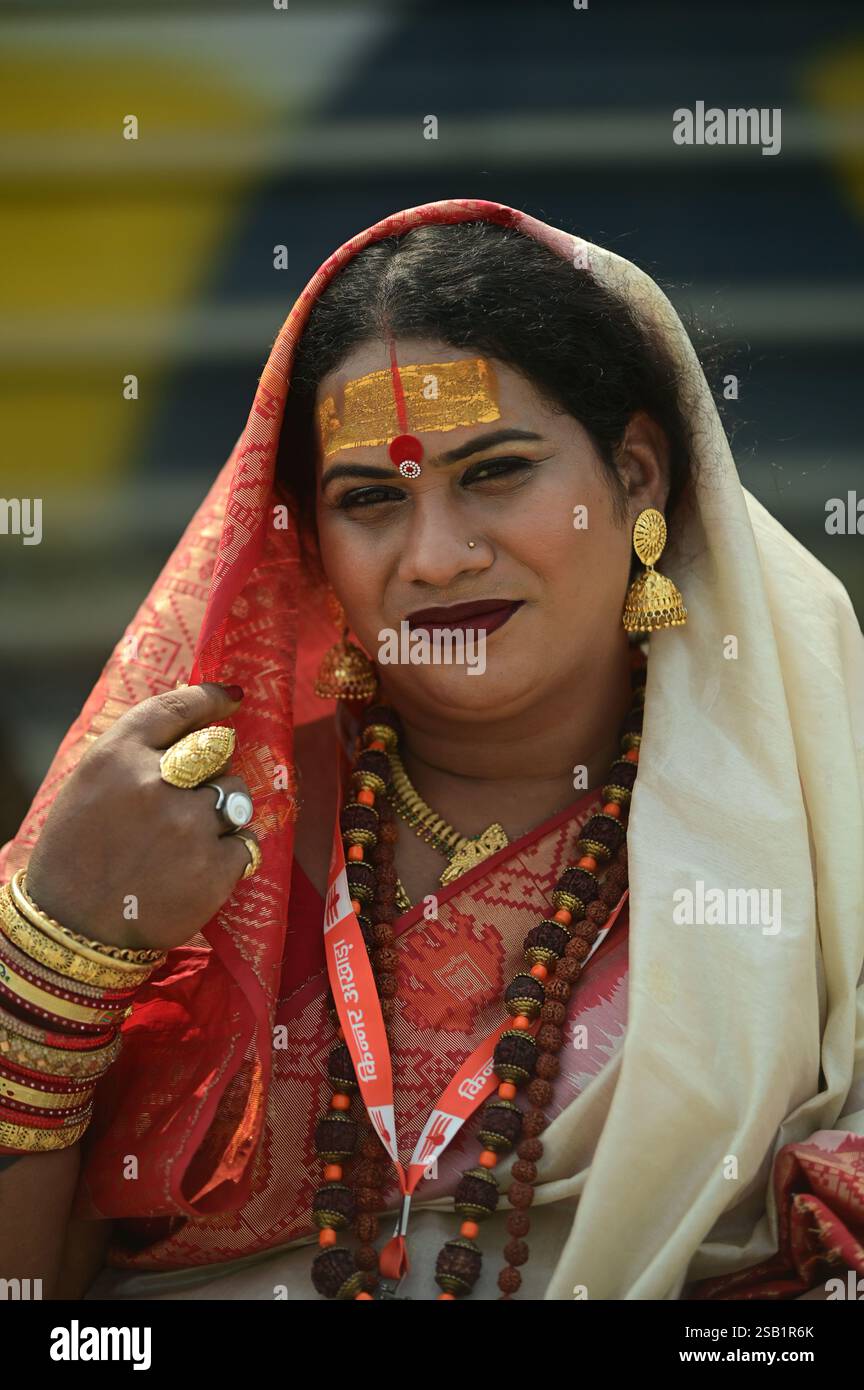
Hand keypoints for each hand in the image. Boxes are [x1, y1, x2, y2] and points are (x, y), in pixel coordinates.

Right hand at [25, 683, 255, 951]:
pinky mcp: (215, 866)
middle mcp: (157, 783)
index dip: (210, 698)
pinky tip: (199, 869)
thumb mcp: (90, 785)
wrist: (72, 929)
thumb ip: (137, 754)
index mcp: (116, 756)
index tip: (232, 696)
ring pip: (236, 795)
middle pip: (218, 752)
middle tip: (189, 801)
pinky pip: (246, 841)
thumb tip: (201, 730)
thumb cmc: (78, 853)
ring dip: (222, 812)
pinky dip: (231, 853)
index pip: (175, 709)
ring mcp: (190, 825)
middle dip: (212, 772)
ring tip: (188, 842)